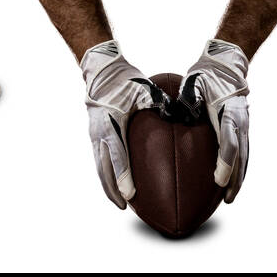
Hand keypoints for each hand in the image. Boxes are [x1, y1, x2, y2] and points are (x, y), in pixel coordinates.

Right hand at [80, 40, 164, 208]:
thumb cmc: (124, 79)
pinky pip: (100, 159)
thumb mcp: (144, 88)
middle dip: (113, 189)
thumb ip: (160, 102)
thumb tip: (181, 115)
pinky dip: (108, 174)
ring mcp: (94, 134)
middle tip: (125, 206)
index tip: (130, 193)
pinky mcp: (95, 135)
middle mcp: (99, 131)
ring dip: (109, 185)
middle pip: (103, 168)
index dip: (122, 176)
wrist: (101, 70)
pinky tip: (118, 184)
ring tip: (121, 202)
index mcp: (110, 122)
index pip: (116, 154)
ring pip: (100, 166)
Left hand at [179, 40, 250, 202]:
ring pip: (245, 156)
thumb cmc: (206, 75)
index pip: (230, 140)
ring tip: (229, 197)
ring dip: (239, 177)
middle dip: (236, 178)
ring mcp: (245, 125)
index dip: (226, 162)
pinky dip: (238, 168)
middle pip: (242, 155)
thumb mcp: (193, 84)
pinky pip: (242, 152)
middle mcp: (241, 120)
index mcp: (229, 110)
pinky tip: (228, 182)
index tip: (219, 180)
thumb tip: (169, 116)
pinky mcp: (243, 128)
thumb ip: (186, 100)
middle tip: (227, 198)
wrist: (226, 65)